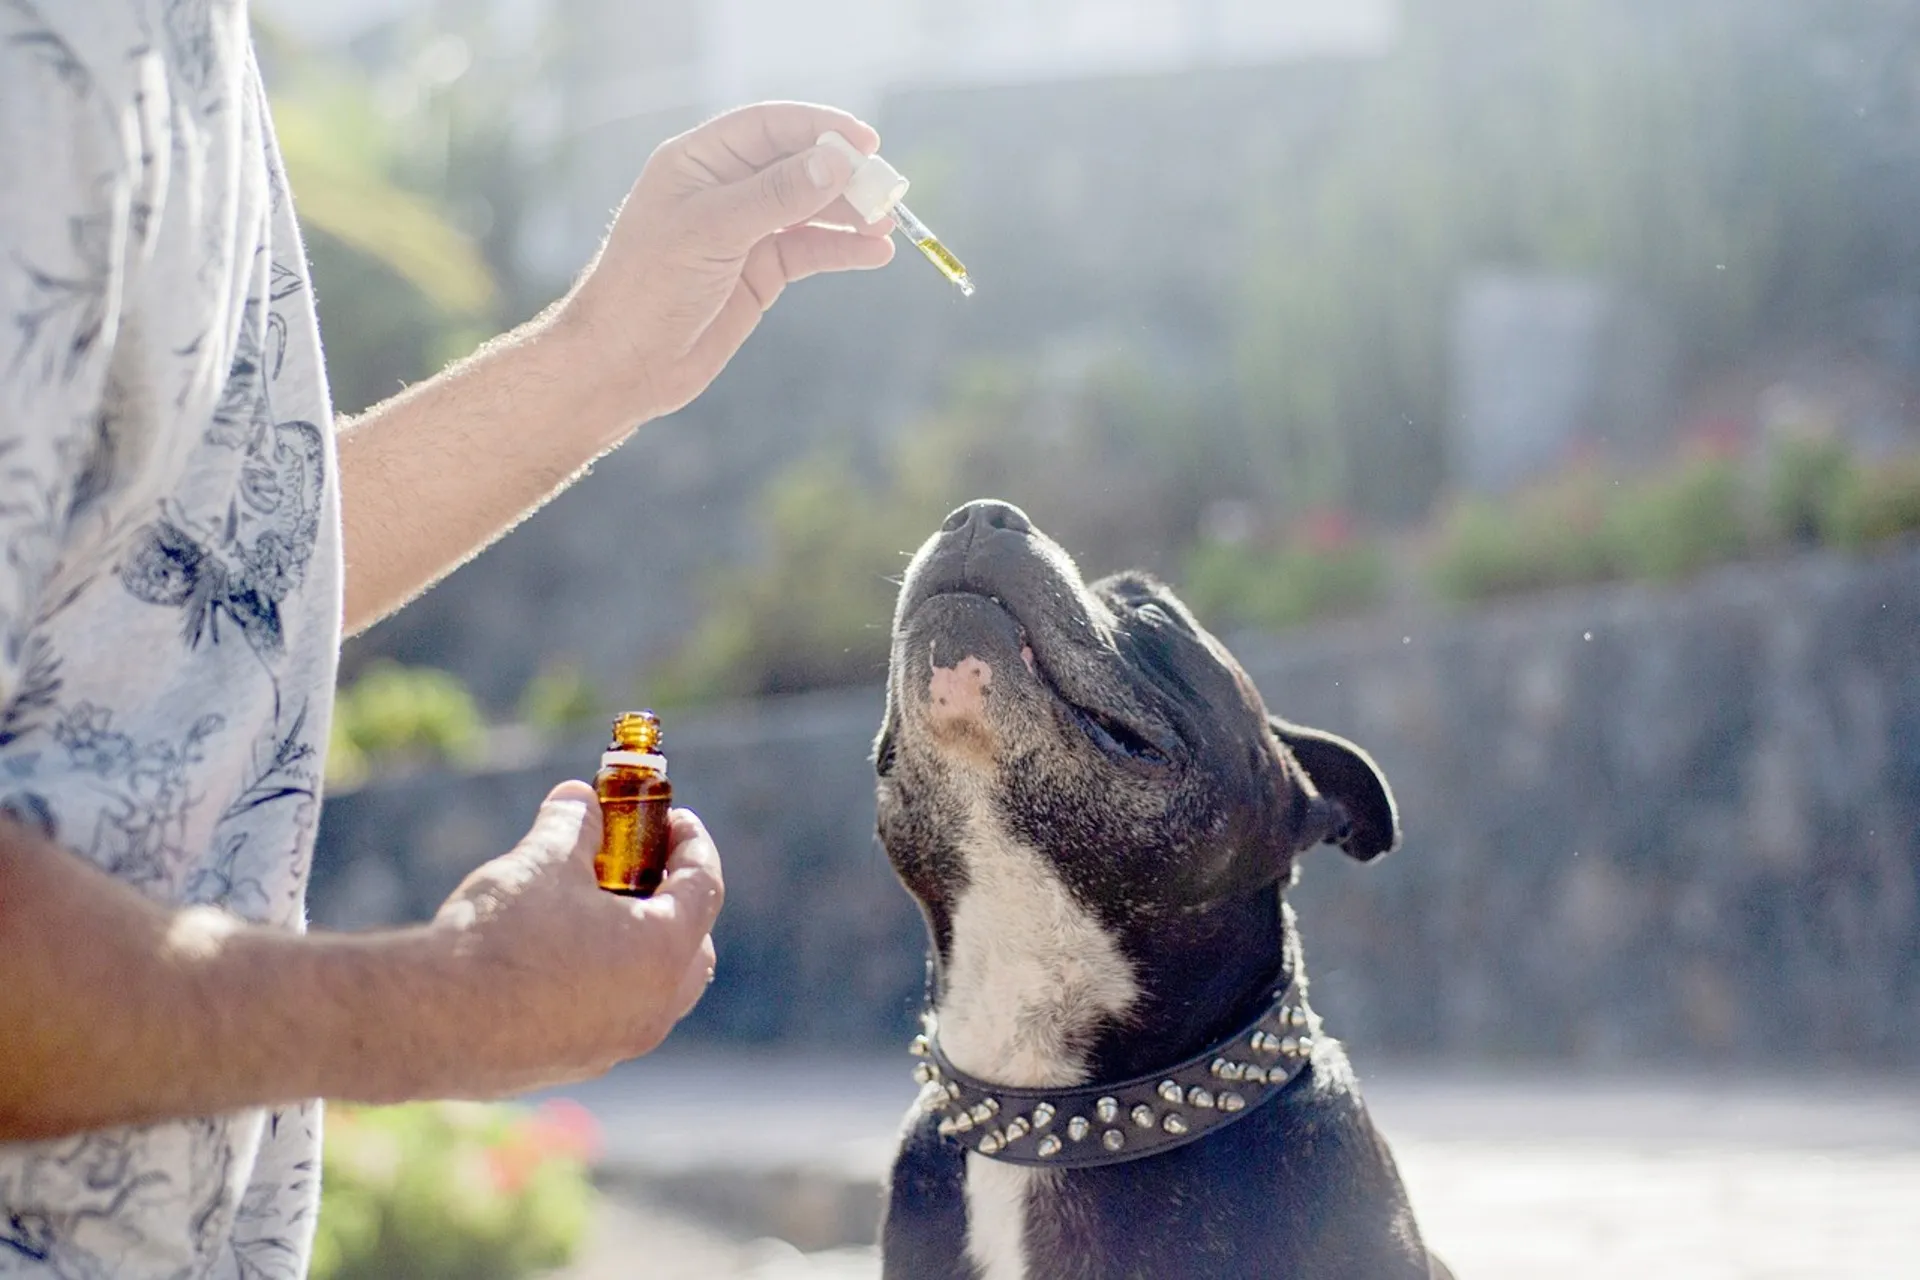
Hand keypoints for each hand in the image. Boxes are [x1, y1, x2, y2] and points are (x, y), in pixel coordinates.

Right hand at [427, 782, 723, 1095]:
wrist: (428, 1022)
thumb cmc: (498, 937)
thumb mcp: (543, 860)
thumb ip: (574, 823)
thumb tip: (580, 798)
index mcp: (662, 952)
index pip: (705, 888)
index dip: (693, 845)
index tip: (674, 819)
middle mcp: (653, 1008)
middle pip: (693, 948)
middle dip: (675, 902)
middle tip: (641, 865)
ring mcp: (616, 1046)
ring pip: (655, 991)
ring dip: (640, 947)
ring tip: (597, 910)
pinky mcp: (576, 1066)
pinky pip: (612, 1019)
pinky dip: (606, 985)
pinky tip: (558, 959)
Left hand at [554, 101, 897, 433]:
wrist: (624, 363)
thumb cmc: (648, 287)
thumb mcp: (712, 231)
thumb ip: (776, 195)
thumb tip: (836, 162)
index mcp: (698, 162)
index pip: (768, 127)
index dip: (819, 128)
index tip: (866, 142)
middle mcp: (723, 190)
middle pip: (797, 165)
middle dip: (843, 174)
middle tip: (888, 189)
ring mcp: (744, 232)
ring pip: (809, 209)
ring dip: (849, 213)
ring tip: (887, 223)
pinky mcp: (759, 273)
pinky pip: (810, 251)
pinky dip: (843, 249)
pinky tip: (875, 252)